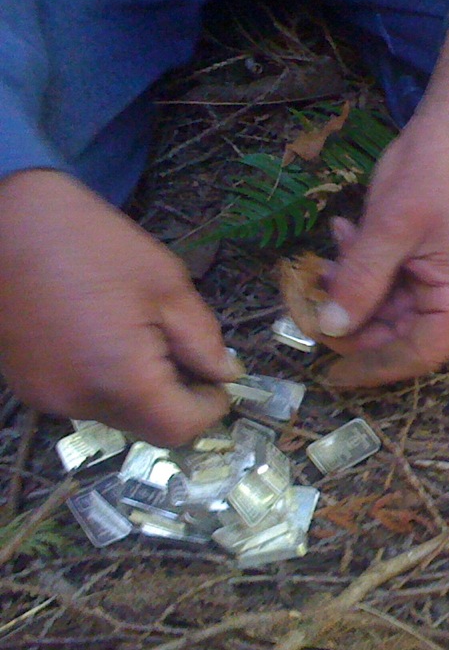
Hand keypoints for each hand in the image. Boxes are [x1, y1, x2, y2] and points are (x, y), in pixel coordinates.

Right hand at [0, 170, 237, 445]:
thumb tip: (225, 375)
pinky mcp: (25, 384)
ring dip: (141, 391)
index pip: (179, 429)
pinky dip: (106, 382)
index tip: (219, 381)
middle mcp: (79, 401)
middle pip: (146, 428)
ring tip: (142, 335)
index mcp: (120, 380)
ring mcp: (46, 396)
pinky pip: (83, 397)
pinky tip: (104, 337)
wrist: (2, 220)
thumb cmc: (89, 242)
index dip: (209, 410)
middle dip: (176, 402)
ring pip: (115, 414)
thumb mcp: (166, 284)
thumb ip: (202, 340)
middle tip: (188, 356)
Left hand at [314, 0, 448, 386]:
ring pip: (395, 305)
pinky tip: (345, 236)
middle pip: (404, 332)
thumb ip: (360, 282)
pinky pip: (399, 280)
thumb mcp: (389, 228)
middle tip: (309, 302)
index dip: (373, 368)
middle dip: (354, 319)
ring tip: (326, 259)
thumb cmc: (435, 171)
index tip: (330, 376)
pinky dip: (369, 267)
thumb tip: (329, 327)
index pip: (419, 353)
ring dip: (356, 288)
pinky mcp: (442, 259)